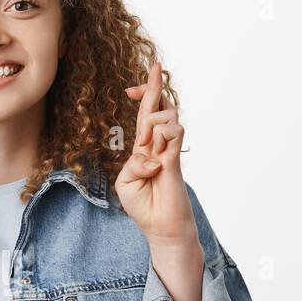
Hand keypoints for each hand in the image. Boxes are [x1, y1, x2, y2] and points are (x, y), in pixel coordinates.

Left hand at [114, 60, 196, 247]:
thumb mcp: (125, 182)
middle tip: (149, 73)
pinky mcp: (176, 158)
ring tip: (146, 145)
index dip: (143, 95)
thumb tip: (152, 154)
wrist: (161, 227)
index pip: (146, 114)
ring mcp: (169, 149)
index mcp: (144, 147)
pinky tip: (156, 153)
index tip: (131, 88)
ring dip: (152, 122)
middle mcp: (158, 144)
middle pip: (161, 106)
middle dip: (152, 86)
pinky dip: (162, 134)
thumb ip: (132, 163)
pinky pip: (174, 131)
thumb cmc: (143, 206)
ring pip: (168, 115)